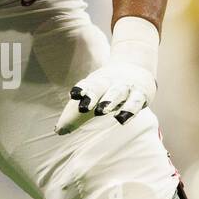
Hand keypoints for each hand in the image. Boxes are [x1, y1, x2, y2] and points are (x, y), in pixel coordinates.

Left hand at [55, 16, 158, 134]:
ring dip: (109, 100)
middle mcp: (110, 83)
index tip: (74, 94)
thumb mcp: (92, 96)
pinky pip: (135, 102)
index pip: (88, 85)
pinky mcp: (140, 95)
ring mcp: (125, 87)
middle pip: (100, 87)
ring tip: (101, 111)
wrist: (136, 66)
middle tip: (83, 107)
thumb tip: (59, 131)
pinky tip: (121, 119)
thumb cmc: (108, 87)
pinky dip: (129, 110)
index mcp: (96, 82)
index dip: (81, 89)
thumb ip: (75, 115)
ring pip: (118, 92)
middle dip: (92, 96)